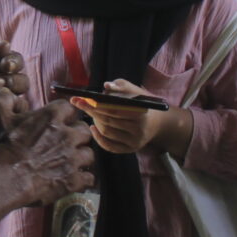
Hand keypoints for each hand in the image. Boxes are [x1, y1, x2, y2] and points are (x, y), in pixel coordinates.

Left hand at [0, 42, 30, 145]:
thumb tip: (6, 45)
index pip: (14, 60)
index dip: (14, 61)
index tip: (5, 64)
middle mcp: (0, 85)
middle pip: (22, 79)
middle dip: (14, 78)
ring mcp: (0, 103)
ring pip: (21, 97)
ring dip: (13, 93)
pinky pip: (15, 118)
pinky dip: (14, 112)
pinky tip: (0, 109)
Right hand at [0, 101, 96, 220]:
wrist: (3, 180)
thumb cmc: (0, 146)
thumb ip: (3, 97)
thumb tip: (7, 91)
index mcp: (51, 117)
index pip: (68, 107)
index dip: (63, 113)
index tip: (57, 119)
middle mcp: (67, 136)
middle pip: (84, 130)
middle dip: (76, 134)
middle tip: (64, 141)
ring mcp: (72, 160)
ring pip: (89, 154)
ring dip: (80, 157)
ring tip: (68, 161)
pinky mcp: (73, 181)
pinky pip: (88, 178)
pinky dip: (81, 179)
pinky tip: (70, 179)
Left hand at [71, 78, 188, 156]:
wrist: (157, 122)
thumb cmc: (142, 103)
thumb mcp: (135, 91)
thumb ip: (121, 86)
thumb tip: (106, 86)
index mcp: (140, 113)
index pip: (113, 109)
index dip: (95, 104)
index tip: (81, 98)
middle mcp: (139, 130)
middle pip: (108, 121)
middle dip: (91, 111)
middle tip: (79, 103)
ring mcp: (134, 142)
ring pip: (107, 133)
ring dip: (95, 121)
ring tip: (90, 112)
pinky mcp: (130, 149)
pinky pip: (109, 146)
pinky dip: (98, 137)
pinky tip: (93, 127)